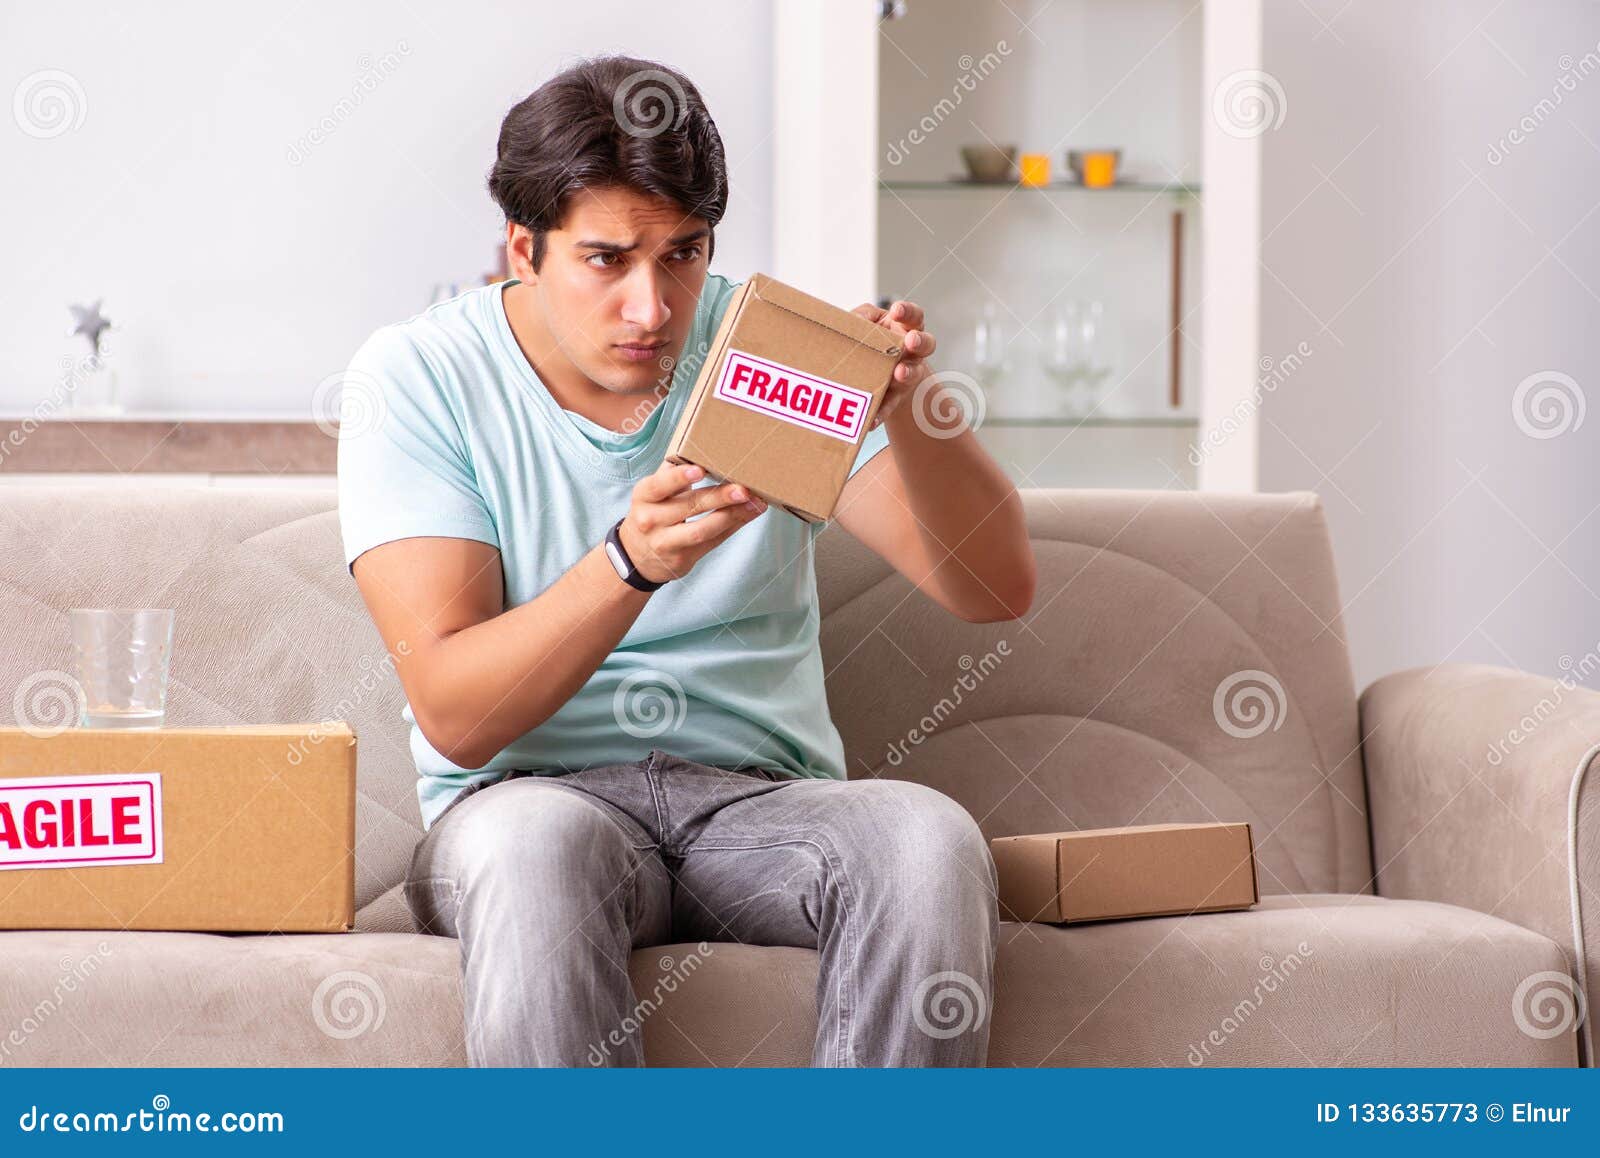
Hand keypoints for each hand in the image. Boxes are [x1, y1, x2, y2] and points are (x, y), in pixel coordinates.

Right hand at [618, 461, 766, 583]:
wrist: (637, 555)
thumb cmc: (653, 512)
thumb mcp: (654, 492)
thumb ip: (674, 472)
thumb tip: (707, 447)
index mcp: (645, 495)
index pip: (660, 485)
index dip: (679, 477)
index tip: (699, 470)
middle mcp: (650, 519)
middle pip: (689, 506)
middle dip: (719, 497)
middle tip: (743, 489)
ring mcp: (665, 542)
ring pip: (702, 529)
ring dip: (732, 515)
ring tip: (754, 503)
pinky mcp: (682, 558)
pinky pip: (712, 542)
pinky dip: (733, 527)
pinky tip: (748, 514)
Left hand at [851, 299, 937, 429]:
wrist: (867, 371)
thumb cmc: (868, 341)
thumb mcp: (862, 325)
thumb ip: (860, 318)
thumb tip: (856, 321)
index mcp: (905, 328)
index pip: (914, 316)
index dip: (908, 312)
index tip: (896, 310)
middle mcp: (912, 351)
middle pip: (926, 343)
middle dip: (919, 341)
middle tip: (910, 341)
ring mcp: (907, 374)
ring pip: (914, 373)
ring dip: (908, 372)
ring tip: (899, 374)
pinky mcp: (895, 397)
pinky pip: (890, 405)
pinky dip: (881, 412)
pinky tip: (871, 421)